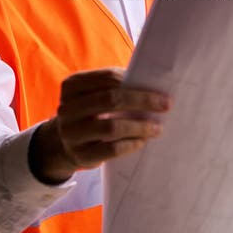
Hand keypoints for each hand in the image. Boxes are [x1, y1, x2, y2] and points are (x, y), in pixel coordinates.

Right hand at [29, 68, 170, 183]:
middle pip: (110, 99)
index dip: (136, 82)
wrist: (66, 144)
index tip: (161, 90)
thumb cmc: (91, 113)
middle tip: (166, 106)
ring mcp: (70, 133)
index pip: (108, 78)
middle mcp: (67, 108)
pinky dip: (130, 144)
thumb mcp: (95, 95)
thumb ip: (116, 86)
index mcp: (72, 85)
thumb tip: (153, 81)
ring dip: (139, 127)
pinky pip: (110, 149)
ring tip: (157, 128)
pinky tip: (142, 141)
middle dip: (142, 101)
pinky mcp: (79, 155)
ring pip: (111, 127)